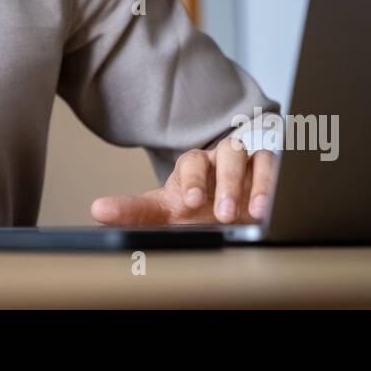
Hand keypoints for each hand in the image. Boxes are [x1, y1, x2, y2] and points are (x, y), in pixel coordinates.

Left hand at [90, 139, 275, 225]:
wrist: (225, 217)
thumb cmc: (194, 212)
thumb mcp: (164, 214)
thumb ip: (133, 212)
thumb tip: (97, 210)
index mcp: (193, 166)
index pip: (191, 161)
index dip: (192, 178)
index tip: (190, 202)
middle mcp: (220, 160)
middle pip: (225, 153)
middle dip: (225, 182)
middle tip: (222, 213)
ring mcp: (246, 164)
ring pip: (250, 157)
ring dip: (252, 183)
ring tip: (253, 212)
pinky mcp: (267, 171)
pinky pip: (273, 167)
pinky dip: (272, 184)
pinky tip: (268, 207)